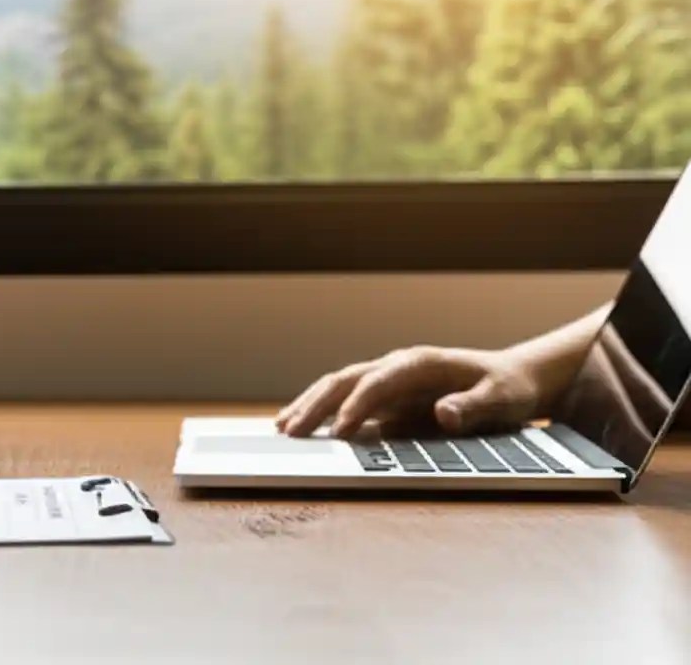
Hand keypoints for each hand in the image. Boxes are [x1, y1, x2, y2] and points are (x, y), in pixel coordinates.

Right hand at [277, 346, 540, 439]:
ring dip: (309, 406)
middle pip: (345, 380)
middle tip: (293, 432)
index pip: (378, 382)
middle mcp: (396, 366)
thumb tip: (443, 413)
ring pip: (337, 387)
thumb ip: (474, 406)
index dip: (357, 405)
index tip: (339, 431)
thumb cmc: (508, 388)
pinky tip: (297, 424)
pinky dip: (318, 411)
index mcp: (420, 363)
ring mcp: (386, 380)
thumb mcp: (503, 399)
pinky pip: (343, 402)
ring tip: (283, 428)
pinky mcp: (383, 397)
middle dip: (317, 405)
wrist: (511, 378)